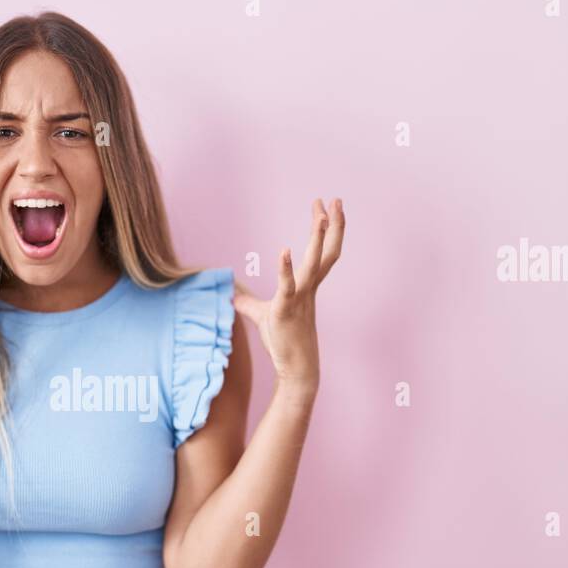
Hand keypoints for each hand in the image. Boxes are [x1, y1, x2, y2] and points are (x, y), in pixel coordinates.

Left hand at [232, 197, 344, 397]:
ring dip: (317, 238)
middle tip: (335, 199)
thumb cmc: (284, 341)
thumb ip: (247, 302)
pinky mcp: (286, 309)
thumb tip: (231, 293)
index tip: (324, 206)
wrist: (296, 369)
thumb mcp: (262, 316)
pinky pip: (288, 286)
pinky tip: (284, 250)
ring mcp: (300, 298)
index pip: (321, 252)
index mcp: (308, 287)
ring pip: (314, 263)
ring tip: (321, 214)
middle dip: (331, 224)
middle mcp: (309, 289)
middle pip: (326, 251)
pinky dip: (285, 268)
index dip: (324, 229)